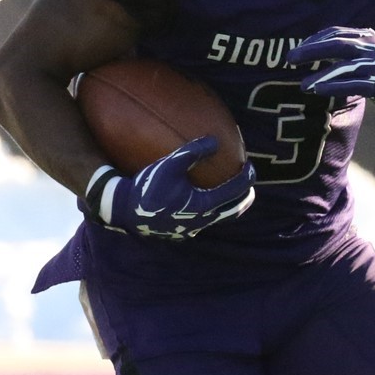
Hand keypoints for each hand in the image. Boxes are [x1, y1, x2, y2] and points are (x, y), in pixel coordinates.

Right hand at [84, 136, 255, 239]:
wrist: (124, 210)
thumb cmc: (148, 186)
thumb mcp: (170, 164)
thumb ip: (193, 152)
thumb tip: (215, 141)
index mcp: (203, 206)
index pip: (234, 192)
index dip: (246, 178)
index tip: (250, 167)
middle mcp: (201, 221)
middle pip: (232, 211)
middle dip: (244, 198)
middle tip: (250, 186)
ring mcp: (191, 229)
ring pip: (218, 219)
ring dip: (228, 206)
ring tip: (232, 195)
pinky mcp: (181, 232)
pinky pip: (203, 221)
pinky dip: (211, 211)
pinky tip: (204, 202)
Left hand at [294, 26, 374, 122]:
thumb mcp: (365, 52)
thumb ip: (344, 48)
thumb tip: (309, 49)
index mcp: (366, 35)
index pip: (335, 33)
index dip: (314, 40)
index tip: (297, 49)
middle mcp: (372, 47)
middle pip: (336, 45)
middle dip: (311, 52)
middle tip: (291, 59)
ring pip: (343, 67)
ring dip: (320, 76)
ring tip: (303, 85)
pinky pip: (353, 85)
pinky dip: (334, 88)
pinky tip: (319, 90)